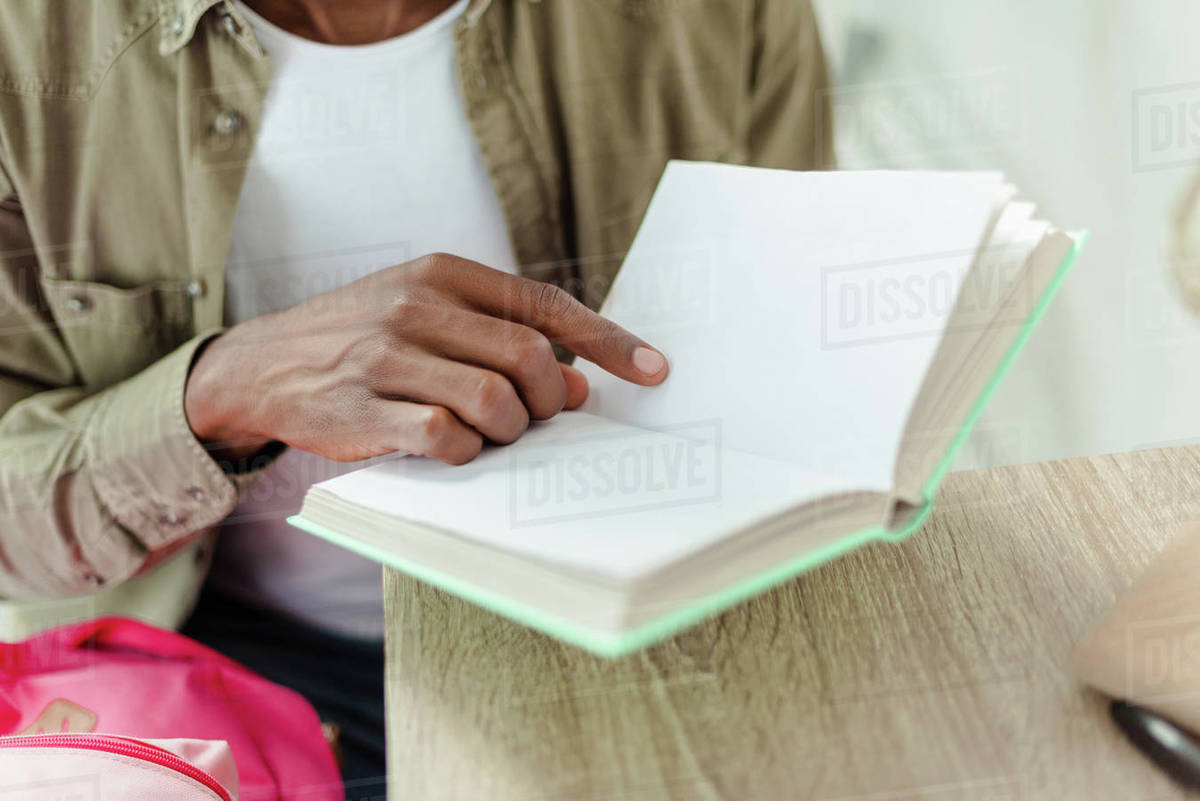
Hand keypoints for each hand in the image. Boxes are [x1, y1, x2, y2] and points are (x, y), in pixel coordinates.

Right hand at [184, 253, 667, 463]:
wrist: (262, 363)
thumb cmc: (362, 340)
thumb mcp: (428, 316)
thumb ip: (500, 340)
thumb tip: (580, 385)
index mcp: (442, 275)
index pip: (545, 305)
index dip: (608, 341)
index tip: (654, 371)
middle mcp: (416, 307)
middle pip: (529, 357)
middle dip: (551, 399)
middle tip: (540, 416)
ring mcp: (386, 358)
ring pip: (494, 401)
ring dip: (509, 430)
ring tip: (491, 433)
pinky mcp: (363, 410)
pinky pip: (446, 439)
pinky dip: (464, 452)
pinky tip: (452, 447)